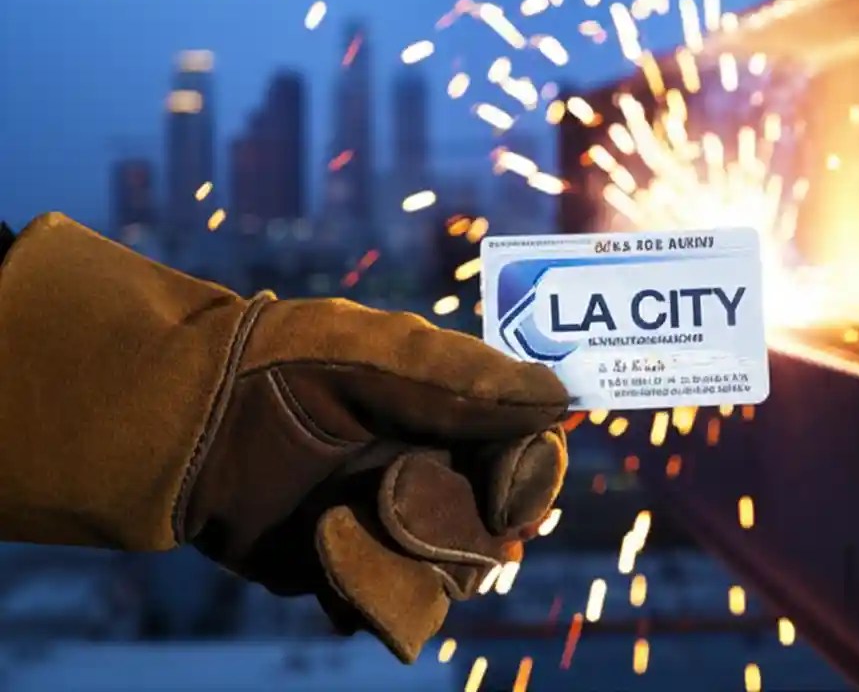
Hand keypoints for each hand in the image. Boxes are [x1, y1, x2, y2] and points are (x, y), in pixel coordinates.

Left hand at [180, 295, 568, 660]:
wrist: (190, 422)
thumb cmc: (287, 364)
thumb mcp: (380, 354)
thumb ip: (468, 379)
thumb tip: (562, 399)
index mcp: (459, 419)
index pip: (530, 461)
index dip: (530, 484)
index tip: (508, 502)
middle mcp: (441, 477)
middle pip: (500, 535)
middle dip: (458, 527)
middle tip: (396, 501)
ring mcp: (398, 532)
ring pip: (453, 582)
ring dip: (403, 561)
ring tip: (336, 525)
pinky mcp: (356, 575)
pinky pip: (396, 610)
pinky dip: (368, 591)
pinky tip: (325, 549)